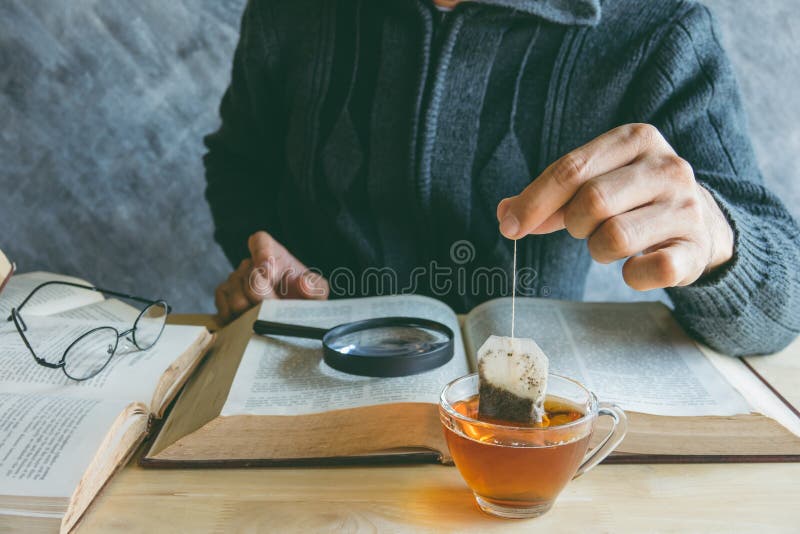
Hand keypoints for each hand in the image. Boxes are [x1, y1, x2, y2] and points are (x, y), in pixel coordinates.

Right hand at [214, 231, 328, 323]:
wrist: (290, 317)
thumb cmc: (303, 298)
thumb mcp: (317, 292)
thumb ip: (315, 286)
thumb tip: (303, 283)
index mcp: (272, 255)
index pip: (260, 241)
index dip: (261, 252)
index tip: (269, 268)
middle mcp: (250, 265)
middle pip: (248, 277)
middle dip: (263, 296)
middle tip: (274, 306)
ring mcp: (234, 281)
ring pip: (235, 296)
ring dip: (251, 311)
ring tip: (265, 316)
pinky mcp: (224, 299)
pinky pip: (223, 307)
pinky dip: (236, 319)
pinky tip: (249, 323)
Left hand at [497, 123, 733, 290]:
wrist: (703, 224)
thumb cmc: (633, 200)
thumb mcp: (594, 182)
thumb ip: (549, 196)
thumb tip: (505, 214)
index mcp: (636, 139)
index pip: (571, 169)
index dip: (534, 201)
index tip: (509, 226)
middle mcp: (667, 167)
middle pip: (591, 201)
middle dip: (574, 224)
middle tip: (584, 229)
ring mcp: (686, 208)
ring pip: (615, 237)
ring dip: (599, 250)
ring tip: (612, 243)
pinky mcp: (696, 248)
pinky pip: (649, 270)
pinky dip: (632, 276)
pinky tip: (636, 266)